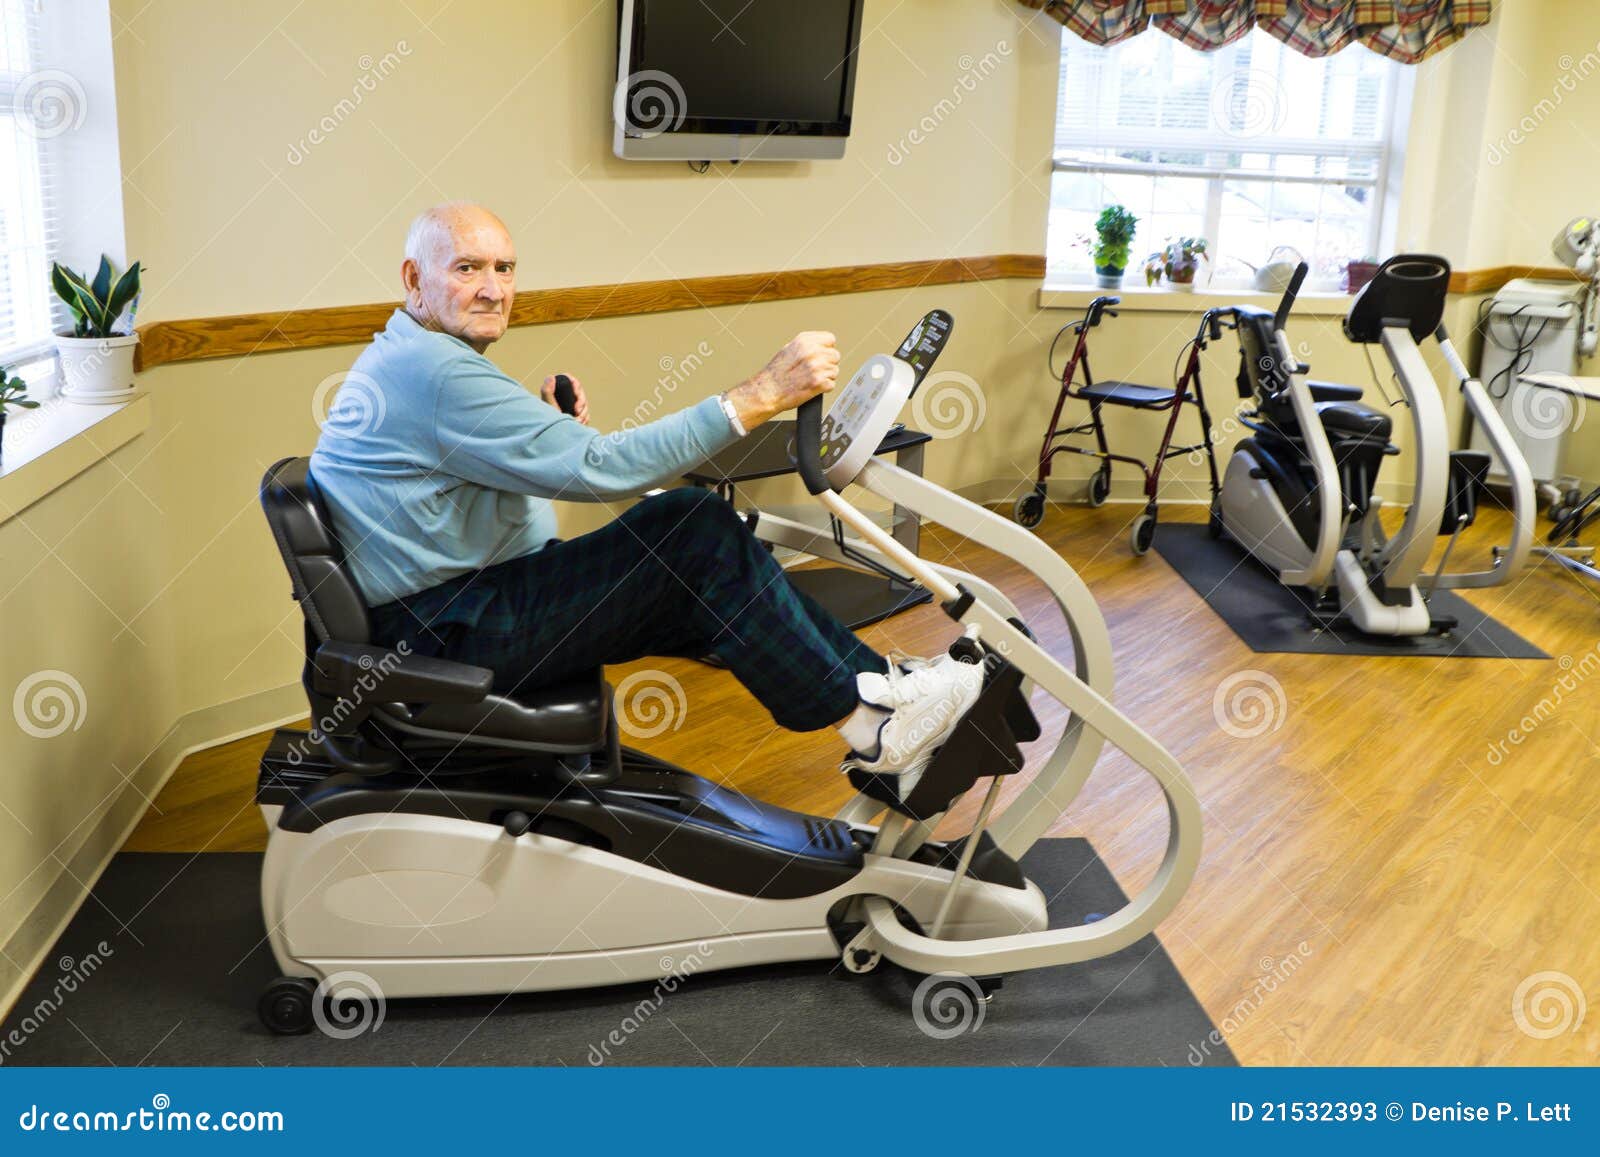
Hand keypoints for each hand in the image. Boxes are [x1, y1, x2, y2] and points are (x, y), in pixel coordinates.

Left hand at [540, 374, 590, 424]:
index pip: (571, 381)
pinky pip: (586, 414)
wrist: (555, 437)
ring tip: (577, 421)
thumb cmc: (549, 422)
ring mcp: (571, 407)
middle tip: (577, 411)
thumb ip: (547, 391)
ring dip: (583, 412)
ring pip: (585, 404)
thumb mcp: (548, 406)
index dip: (576, 386)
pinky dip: (585, 418)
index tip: (576, 394)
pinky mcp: (576, 416)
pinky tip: (580, 423)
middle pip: (580, 393)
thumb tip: (551, 377)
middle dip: (582, 402)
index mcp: (557, 392)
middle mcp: (564, 398)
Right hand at [726, 331, 840, 429]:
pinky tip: (813, 387)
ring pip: (835, 371)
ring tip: (812, 379)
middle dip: (828, 363)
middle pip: (835, 355)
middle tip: (816, 370)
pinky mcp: (819, 383)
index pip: (830, 339)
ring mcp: (817, 367)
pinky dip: (824, 388)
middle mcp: (812, 352)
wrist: (768, 392)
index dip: (827, 348)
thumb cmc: (775, 374)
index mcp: (805, 341)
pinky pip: (832, 384)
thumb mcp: (788, 349)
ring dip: (827, 376)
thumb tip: (820, 346)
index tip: (822, 355)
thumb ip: (806, 346)